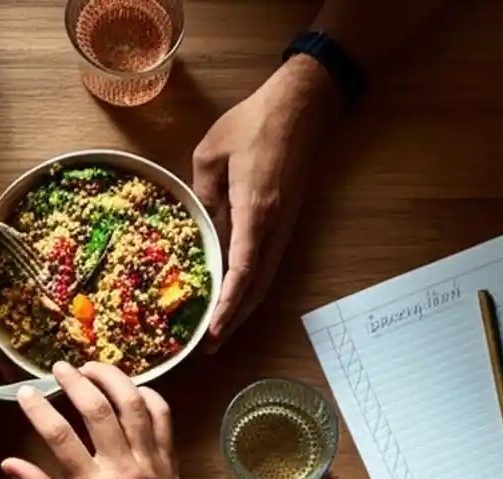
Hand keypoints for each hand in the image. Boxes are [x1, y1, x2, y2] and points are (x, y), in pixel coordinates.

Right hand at [2, 362, 206, 478]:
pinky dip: (147, 396)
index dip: (39, 410)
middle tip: (58, 368)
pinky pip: (162, 417)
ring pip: (134, 405)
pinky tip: (130, 389)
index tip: (25, 394)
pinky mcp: (170, 460)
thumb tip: (10, 465)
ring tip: (92, 367)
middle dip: (76, 382)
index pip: (61, 438)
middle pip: (99, 410)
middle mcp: (124, 469)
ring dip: (112, 378)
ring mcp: (151, 462)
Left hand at [192, 55, 339, 348]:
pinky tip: (232, 294)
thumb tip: (200, 230)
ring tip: (219, 331)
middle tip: (210, 347)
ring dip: (243, 307)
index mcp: (256, 210)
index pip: (242, 270)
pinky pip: (265, 262)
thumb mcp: (210, 155)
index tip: (213, 332)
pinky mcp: (284, 221)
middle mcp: (274, 226)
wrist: (302, 106)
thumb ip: (202, 195)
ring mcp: (283, 225)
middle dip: (234, 320)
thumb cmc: (253, 124)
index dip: (228, 305)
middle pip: (257, 286)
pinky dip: (249, 285)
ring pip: (264, 278)